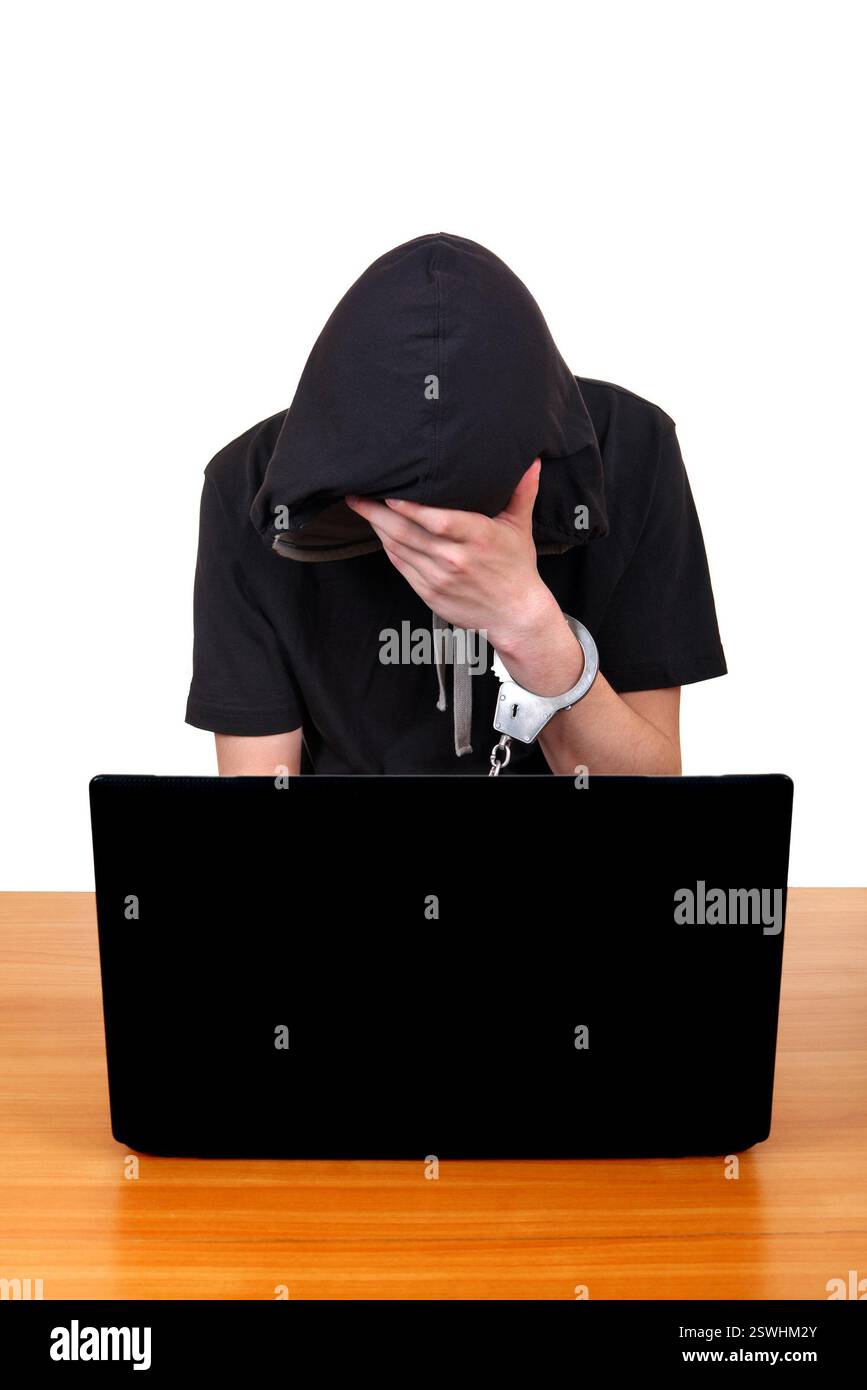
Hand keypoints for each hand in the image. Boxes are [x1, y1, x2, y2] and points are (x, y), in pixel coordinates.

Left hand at [345, 459, 557, 649]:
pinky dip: (387, 547)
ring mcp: (439, 578)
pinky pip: (401, 565)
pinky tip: (378, 532)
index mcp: (479, 538)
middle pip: (408, 533)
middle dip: (377, 513)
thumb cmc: (516, 567)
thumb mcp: (520, 527)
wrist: (514, 614)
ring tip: (361, 507)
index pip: (440, 521)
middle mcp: (456, 559)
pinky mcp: (429, 593)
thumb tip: (530, 459)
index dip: (412, 508)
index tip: (390, 494)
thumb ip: (522, 492)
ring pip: (399, 548)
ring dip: (377, 528)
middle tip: (357, 495)